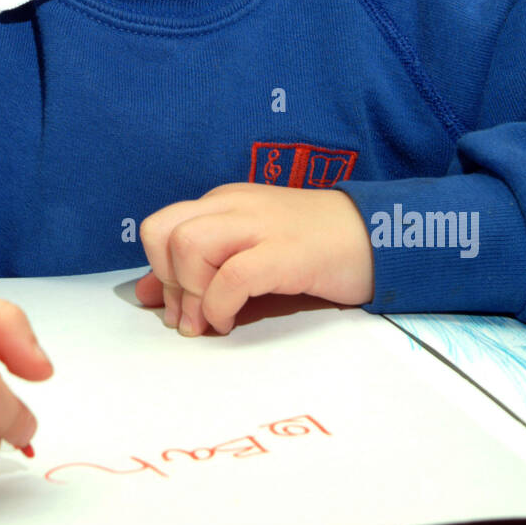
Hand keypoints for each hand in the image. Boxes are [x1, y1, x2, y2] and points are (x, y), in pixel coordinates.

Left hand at [136, 183, 373, 335]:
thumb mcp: (247, 250)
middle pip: (163, 232)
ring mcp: (260, 225)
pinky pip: (232, 276)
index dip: (156, 272)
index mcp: (223, 203)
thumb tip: (146, 293)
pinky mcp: (286, 251)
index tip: (174, 307)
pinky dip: (220, 305)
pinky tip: (231, 321)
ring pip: (189, 245)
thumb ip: (199, 268)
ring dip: (190, 293)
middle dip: (167, 282)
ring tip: (209, 321)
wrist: (379, 236)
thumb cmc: (313, 247)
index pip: (160, 227)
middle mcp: (235, 206)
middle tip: (189, 317)